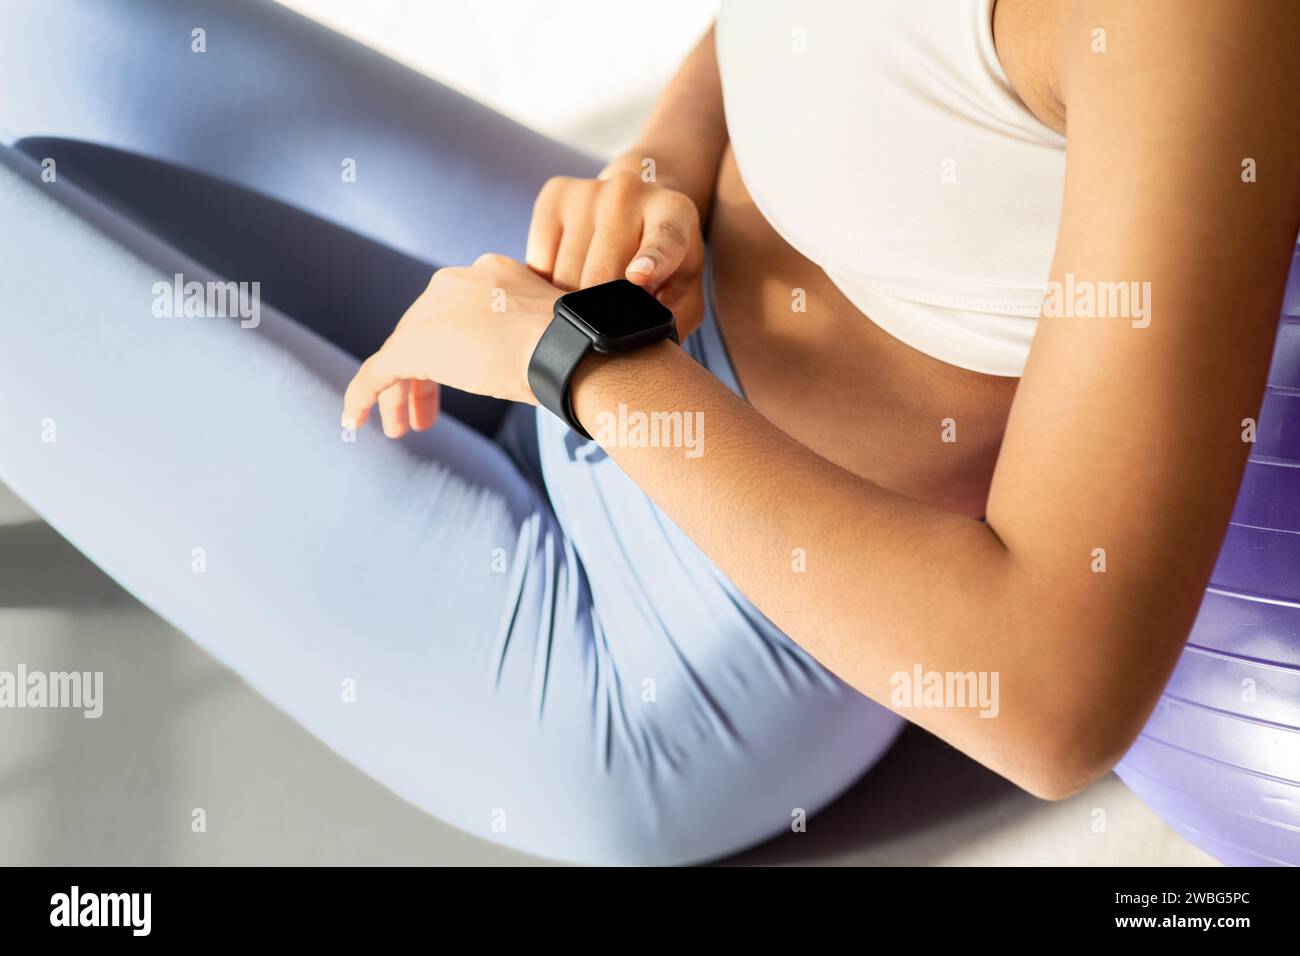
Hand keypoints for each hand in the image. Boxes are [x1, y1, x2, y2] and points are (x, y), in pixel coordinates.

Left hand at [341, 254, 556, 435]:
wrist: (568, 346)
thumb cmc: (574, 347)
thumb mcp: (549, 333)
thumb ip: (529, 338)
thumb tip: (535, 366)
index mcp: (489, 274)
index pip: (455, 313)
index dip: (453, 350)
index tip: (462, 377)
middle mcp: (455, 283)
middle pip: (424, 332)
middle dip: (422, 376)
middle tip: (423, 414)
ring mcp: (433, 311)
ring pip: (402, 354)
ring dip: (401, 393)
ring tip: (403, 428)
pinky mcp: (414, 344)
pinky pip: (377, 372)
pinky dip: (363, 396)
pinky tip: (356, 420)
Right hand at [526, 162, 705, 336]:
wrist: (637, 196)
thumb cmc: (663, 256)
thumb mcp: (685, 283)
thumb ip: (678, 313)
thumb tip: (648, 342)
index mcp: (674, 214)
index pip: (663, 241)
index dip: (651, 261)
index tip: (639, 276)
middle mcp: (630, 193)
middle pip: (601, 276)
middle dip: (600, 312)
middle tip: (605, 326)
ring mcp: (589, 191)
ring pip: (565, 274)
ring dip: (572, 303)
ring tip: (588, 303)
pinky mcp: (554, 195)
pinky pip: (539, 261)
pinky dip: (545, 283)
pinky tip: (564, 281)